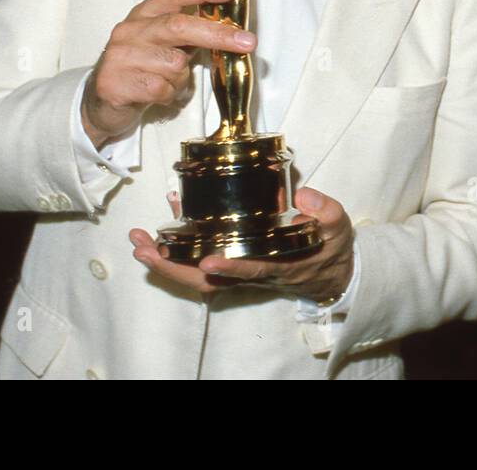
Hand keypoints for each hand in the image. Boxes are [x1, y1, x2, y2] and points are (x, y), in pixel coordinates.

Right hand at [81, 0, 253, 145]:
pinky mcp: (114, 82)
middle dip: (217, 34)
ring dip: (181, 79)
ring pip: (174, 65)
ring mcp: (119, 55)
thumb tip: (232, 28)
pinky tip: (156, 95)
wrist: (101, 102)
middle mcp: (130, 30)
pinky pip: (161, 89)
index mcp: (145, 14)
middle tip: (248, 42)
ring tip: (168, 82)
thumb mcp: (164, 44)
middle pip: (178, 26)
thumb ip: (190, 32)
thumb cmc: (142, 68)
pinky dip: (168, 96)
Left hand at [129, 187, 354, 300]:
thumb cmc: (330, 247)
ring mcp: (239, 272)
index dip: (230, 267)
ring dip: (166, 261)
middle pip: (207, 281)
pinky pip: (198, 263)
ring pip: (196, 276)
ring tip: (139, 242)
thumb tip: (303, 194)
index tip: (207, 259)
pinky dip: (176, 251)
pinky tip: (161, 231)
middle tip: (143, 249)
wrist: (329, 273)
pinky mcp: (231, 265)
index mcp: (279, 264)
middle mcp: (253, 273)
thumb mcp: (337, 227)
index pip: (251, 269)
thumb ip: (325, 211)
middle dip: (173, 267)